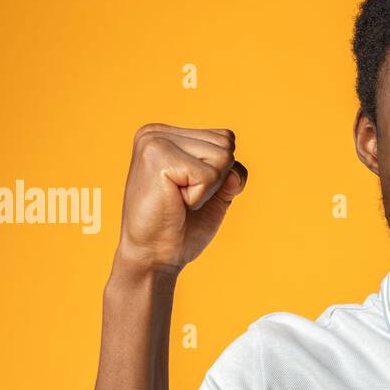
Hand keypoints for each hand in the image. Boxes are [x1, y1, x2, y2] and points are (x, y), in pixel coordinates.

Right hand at [116, 124, 247, 274]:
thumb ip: (231, 173)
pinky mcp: (157, 157)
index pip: (224, 138)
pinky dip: (200, 196)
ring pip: (222, 157)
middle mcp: (157, 132)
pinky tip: (175, 203)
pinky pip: (209, 175)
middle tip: (184, 198)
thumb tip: (235, 171)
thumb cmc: (182, 228)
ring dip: (208, 188)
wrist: (154, 257)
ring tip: (178, 200)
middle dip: (216, 179)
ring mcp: (154, 141)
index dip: (221, 173)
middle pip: (226, 144)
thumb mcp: (216, 193)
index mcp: (167, 134)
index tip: (189, 190)